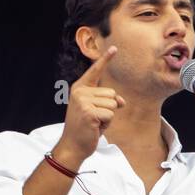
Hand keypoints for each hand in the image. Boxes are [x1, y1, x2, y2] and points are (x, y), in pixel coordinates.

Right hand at [57, 45, 124, 162]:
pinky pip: (110, 114)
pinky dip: (106, 123)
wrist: (72, 146)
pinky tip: (95, 127)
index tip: (114, 48)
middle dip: (108, 108)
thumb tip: (122, 101)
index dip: (105, 59)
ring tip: (94, 123)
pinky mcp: (89, 112)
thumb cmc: (85, 128)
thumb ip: (107, 101)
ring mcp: (83, 101)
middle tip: (94, 119)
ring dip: (107, 117)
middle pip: (111, 93)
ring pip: (112, 104)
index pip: (95, 71)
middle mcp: (80, 92)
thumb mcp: (97, 111)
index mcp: (80, 88)